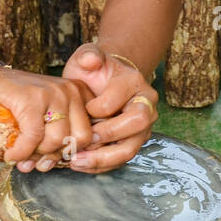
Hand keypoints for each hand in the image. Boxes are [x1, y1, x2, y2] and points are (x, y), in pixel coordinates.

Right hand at [0, 60, 93, 172]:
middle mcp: (71, 90)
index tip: (53, 157)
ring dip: (37, 154)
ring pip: (57, 140)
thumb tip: (48, 166)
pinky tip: (11, 155)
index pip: (92, 133)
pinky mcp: (32, 98)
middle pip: (81, 139)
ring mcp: (53, 92)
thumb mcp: (44, 115)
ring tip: (23, 155)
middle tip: (38, 158)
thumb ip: (55, 137)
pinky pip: (33, 137)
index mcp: (80, 94)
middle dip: (58, 154)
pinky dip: (21, 152)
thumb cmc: (15, 102)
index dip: (74, 151)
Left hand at [61, 41, 157, 173]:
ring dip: (102, 158)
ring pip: (129, 149)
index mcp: (134, 83)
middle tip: (83, 139)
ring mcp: (141, 128)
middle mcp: (145, 106)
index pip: (121, 99)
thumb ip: (89, 55)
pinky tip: (79, 164)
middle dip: (108, 134)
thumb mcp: (88, 56)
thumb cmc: (95, 71)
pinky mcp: (131, 144)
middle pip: (137, 124)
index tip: (83, 109)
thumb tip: (90, 60)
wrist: (103, 84)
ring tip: (76, 161)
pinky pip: (119, 161)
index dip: (99, 107)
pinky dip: (99, 166)